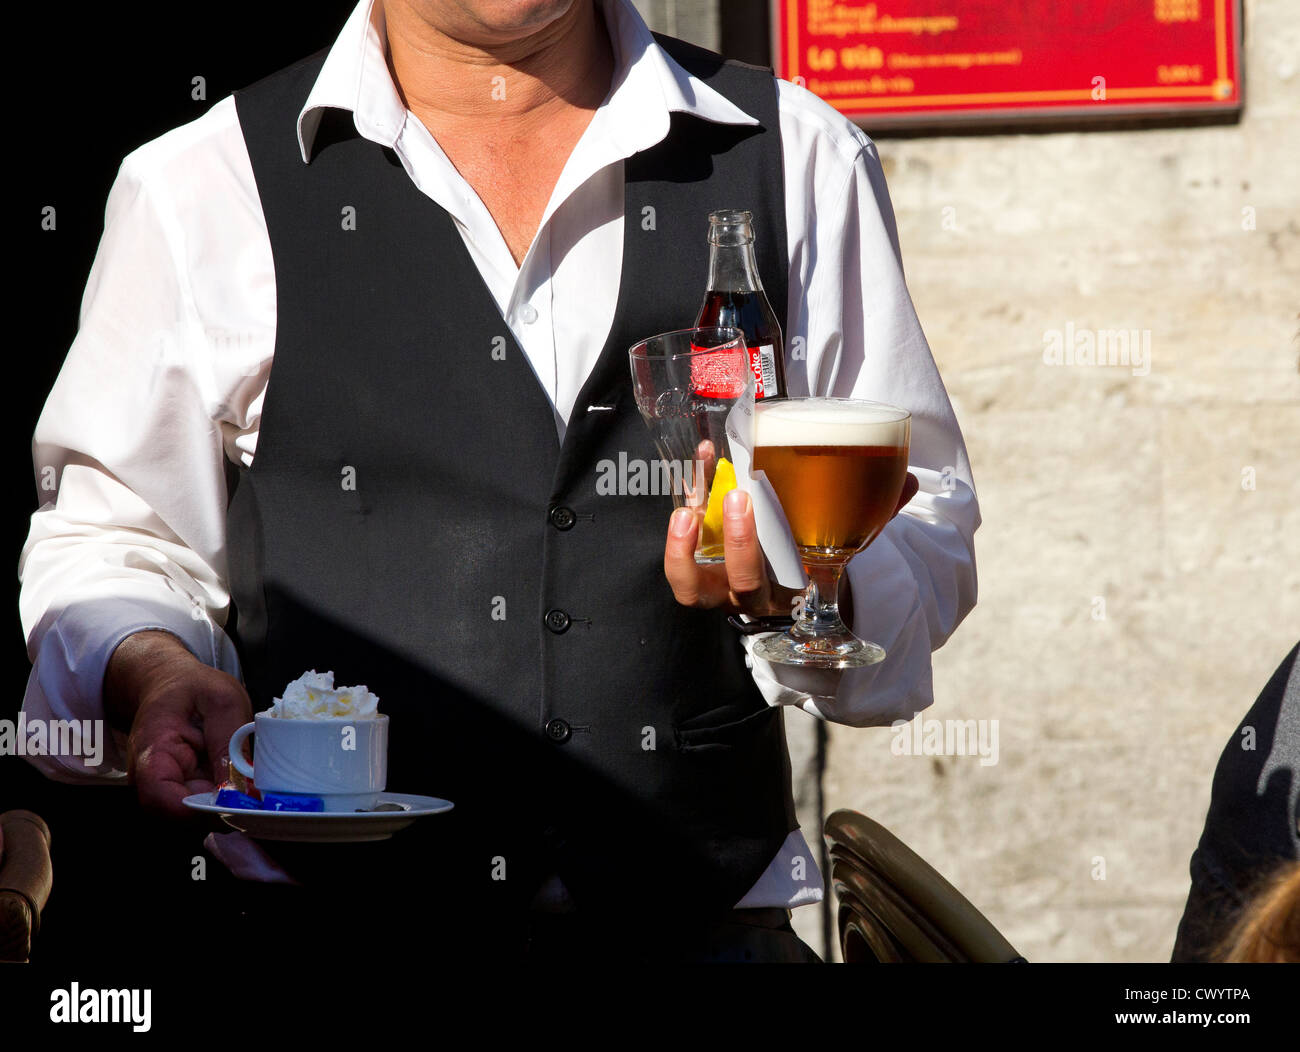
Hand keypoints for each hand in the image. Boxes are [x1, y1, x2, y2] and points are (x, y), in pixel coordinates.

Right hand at [104, 630, 252, 817]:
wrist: (171, 684)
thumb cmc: (192, 687)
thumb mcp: (221, 699)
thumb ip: (228, 739)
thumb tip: (239, 786)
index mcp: (151, 754)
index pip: (162, 800)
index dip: (201, 809)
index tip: (239, 801)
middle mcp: (152, 781)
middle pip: (183, 816)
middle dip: (224, 809)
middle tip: (260, 795)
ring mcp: (168, 789)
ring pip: (198, 815)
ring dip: (229, 805)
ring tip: (254, 783)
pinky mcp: (186, 791)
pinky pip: (207, 805)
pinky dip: (229, 798)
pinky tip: (246, 782)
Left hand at [663, 473, 919, 615]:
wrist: (774, 571)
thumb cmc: (808, 551)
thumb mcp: (842, 537)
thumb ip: (873, 512)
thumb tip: (912, 482)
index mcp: (792, 592)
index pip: (798, 592)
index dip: (801, 576)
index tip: (798, 551)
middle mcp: (750, 594)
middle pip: (741, 588)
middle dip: (741, 546)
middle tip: (742, 496)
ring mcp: (715, 583)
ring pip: (691, 587)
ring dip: (684, 552)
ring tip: (689, 510)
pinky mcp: (692, 561)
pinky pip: (677, 559)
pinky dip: (675, 530)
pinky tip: (690, 482)